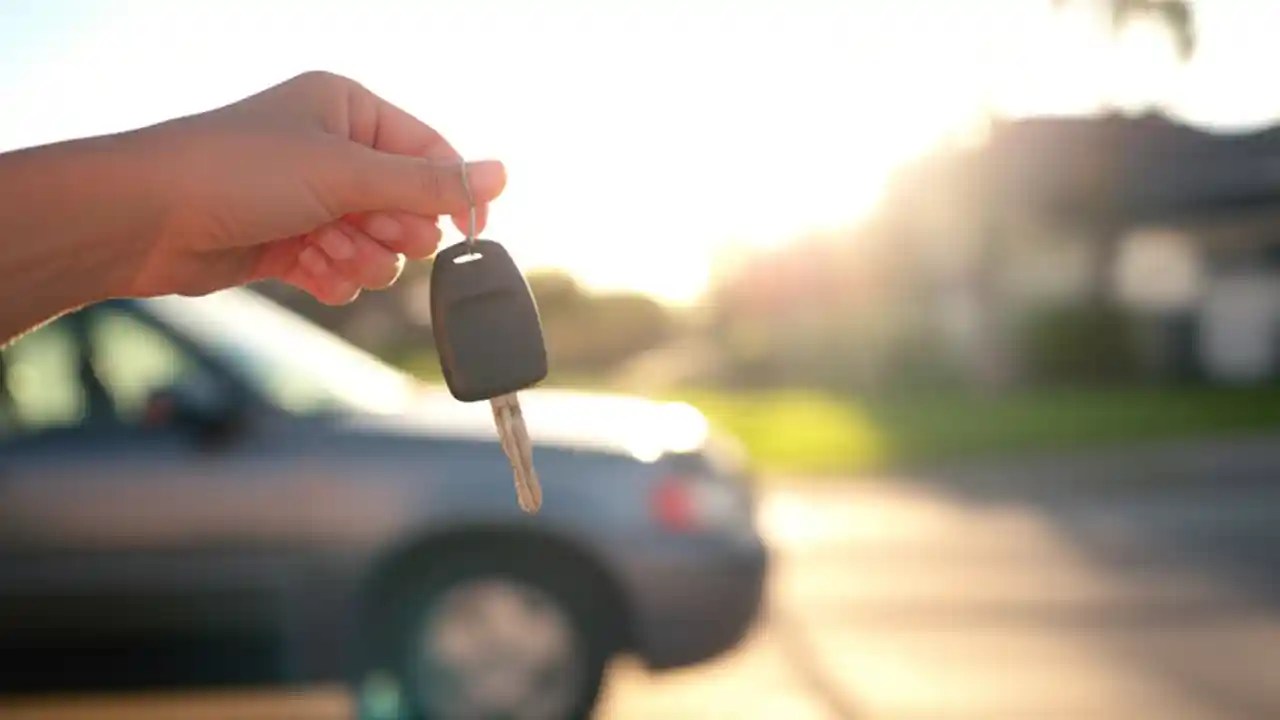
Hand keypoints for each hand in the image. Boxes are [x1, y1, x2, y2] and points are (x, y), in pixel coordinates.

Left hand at [124, 71, 505, 303]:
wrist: (143, 218)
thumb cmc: (236, 172)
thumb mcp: (345, 173)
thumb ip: (428, 183)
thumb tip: (502, 174)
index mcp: (348, 108)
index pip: (429, 152)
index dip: (452, 195)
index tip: (469, 234)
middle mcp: (332, 150)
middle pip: (407, 205)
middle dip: (394, 230)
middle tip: (371, 233)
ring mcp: (310, 199)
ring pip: (378, 245)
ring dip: (363, 258)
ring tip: (328, 253)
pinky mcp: (290, 242)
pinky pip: (343, 269)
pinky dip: (336, 277)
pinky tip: (316, 275)